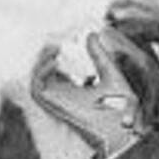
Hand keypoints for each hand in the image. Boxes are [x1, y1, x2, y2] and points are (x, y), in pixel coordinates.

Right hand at [32, 28, 158, 158]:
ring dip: (40, 62)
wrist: (122, 124)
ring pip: (35, 80)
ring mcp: (57, 101)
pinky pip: (37, 90)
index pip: (55, 68)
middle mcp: (62, 95)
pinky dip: (41, 74)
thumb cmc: (119, 103)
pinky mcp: (54, 107)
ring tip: (55, 47)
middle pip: (41, 72)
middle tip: (56, 39)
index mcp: (73, 88)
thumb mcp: (109, 71)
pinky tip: (55, 61)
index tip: (64, 36)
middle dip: (44, 54)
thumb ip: (99, 55)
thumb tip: (91, 34)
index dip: (53, 52)